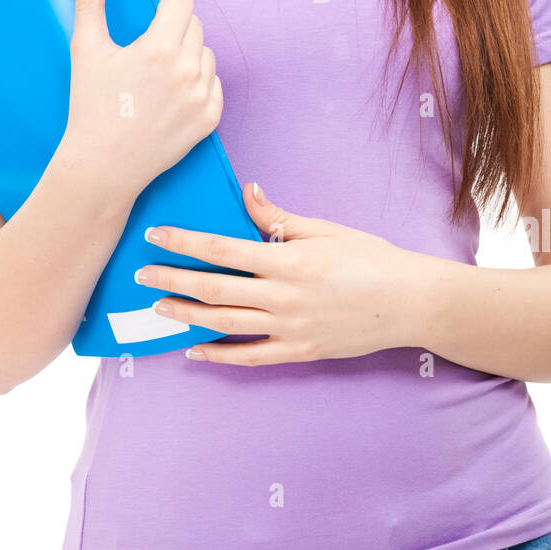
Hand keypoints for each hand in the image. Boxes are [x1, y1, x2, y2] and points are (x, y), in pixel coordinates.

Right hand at [63, 0, 221, 198]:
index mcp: (159, 47)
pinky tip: (170, 99)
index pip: (182, 2)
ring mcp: (202, 97)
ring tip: (157, 80)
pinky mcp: (210, 120)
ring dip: (187, 58)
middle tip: (147, 57)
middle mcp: (187, 70)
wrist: (102, 166)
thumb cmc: (91, 105)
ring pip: (206, 54)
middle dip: (174, 33)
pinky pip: (214, 84)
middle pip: (195, 26)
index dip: (164, 10)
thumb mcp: (86, 49)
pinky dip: (197, 86)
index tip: (148, 26)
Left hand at [135, 182, 426, 364]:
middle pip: (213, 288)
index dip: (184, 242)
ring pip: (224, 323)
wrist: (410, 302)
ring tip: (157, 308)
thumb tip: (247, 192)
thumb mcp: (327, 229)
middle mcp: (284, 296)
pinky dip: (218, 355)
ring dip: (186, 315)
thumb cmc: (372, 258)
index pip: (222, 248)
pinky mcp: (299, 351)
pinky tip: (194, 350)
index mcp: (289, 260)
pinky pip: (249, 357)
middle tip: (140, 276)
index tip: (155, 236)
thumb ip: (280, 217)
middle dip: (172, 280)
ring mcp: (290, 328)